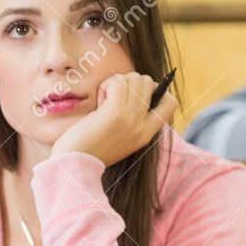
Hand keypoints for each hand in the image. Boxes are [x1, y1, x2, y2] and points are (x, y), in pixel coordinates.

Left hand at [50, 72, 177, 166]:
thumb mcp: (120, 139)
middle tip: (114, 97)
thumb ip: (131, 122)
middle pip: (148, 83)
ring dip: (117, 82)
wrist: (74, 165)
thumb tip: (131, 92)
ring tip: (104, 99)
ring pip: (134, 79)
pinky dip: (108, 85)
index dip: (156, 90)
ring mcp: (131, 118)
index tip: (135, 94)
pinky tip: (100, 100)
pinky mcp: (115, 113)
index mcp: (146, 134)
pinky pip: (119, 83)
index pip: (171, 103)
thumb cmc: (88, 150)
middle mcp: (142, 126)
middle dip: (130, 82)